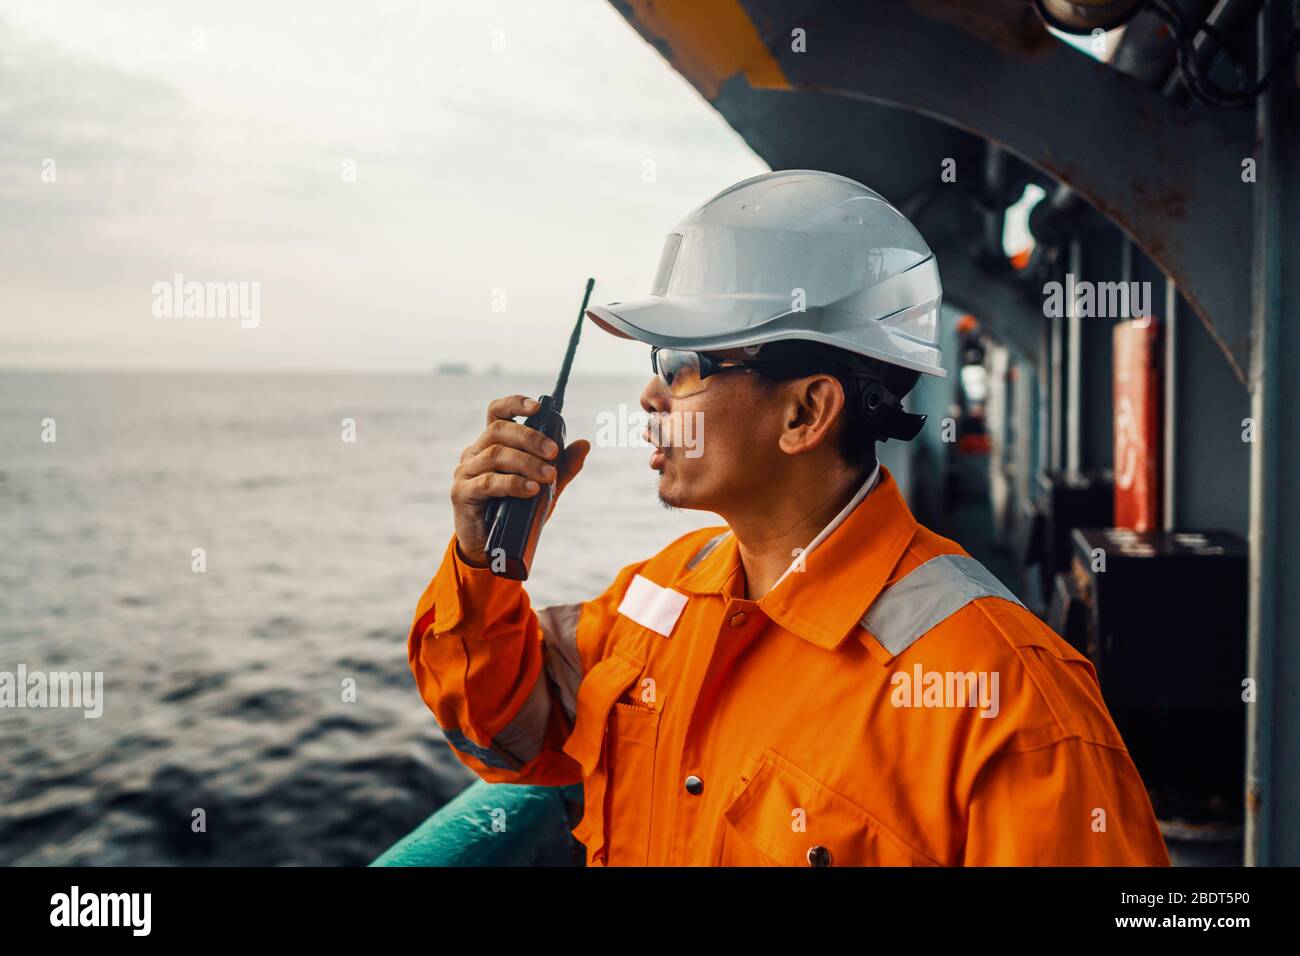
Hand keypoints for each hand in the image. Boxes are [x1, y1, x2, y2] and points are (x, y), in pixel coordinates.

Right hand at [450, 395, 589, 566]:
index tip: (537, 407)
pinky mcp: (462, 494)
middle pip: (499, 431)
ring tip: (548, 475)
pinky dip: (512, 484)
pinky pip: (488, 482)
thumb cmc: (514, 512)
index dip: (515, 404)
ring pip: (495, 455)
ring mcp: (465, 472)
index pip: (497, 413)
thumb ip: (562, 467)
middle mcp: (475, 453)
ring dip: (526, 463)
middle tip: (553, 452)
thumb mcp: (544, 488)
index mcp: (491, 444)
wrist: (489, 549)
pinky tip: (530, 490)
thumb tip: (584, 444)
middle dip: (530, 438)